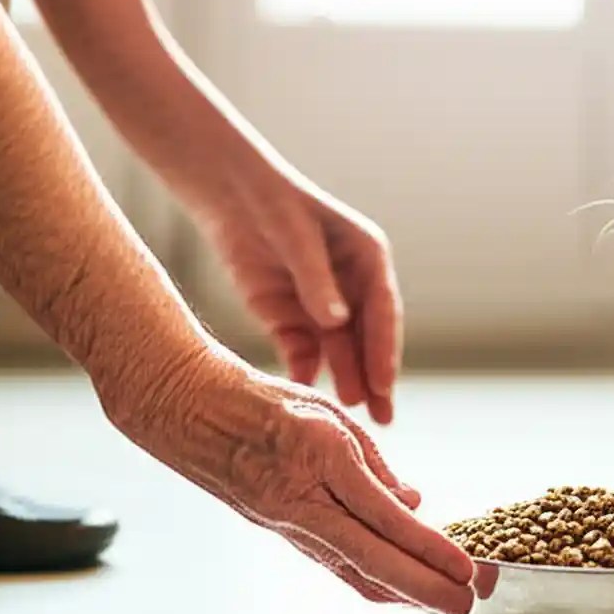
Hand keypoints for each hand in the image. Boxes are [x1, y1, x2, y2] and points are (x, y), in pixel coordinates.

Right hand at [101, 351, 473, 613]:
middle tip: (465, 604)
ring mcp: (289, 523)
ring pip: (353, 573)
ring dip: (402, 594)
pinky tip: (399, 588)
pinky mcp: (284, 533)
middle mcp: (304, 499)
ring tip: (442, 604)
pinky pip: (335, 565)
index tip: (466, 569)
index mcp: (321, 457)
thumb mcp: (329, 414)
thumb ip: (375, 464)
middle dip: (425, 590)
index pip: (386, 516)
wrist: (190, 412)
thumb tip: (412, 504)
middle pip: (373, 561)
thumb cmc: (261, 402)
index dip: (429, 549)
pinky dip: (372, 580)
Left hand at [206, 168, 400, 423]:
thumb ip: (316, 281)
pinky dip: (304, 373)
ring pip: (339, 352)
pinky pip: (302, 353)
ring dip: (345, 379)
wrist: (228, 196)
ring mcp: (322, 306)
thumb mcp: (295, 236)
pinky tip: (304, 392)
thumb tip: (338, 324)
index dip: (385, 349)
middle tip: (383, 417)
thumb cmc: (272, 203)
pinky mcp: (291, 319)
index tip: (384, 383)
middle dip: (374, 377)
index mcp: (368, 260)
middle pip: (367, 339)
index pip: (383, 311)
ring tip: (349, 412)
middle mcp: (352, 288)